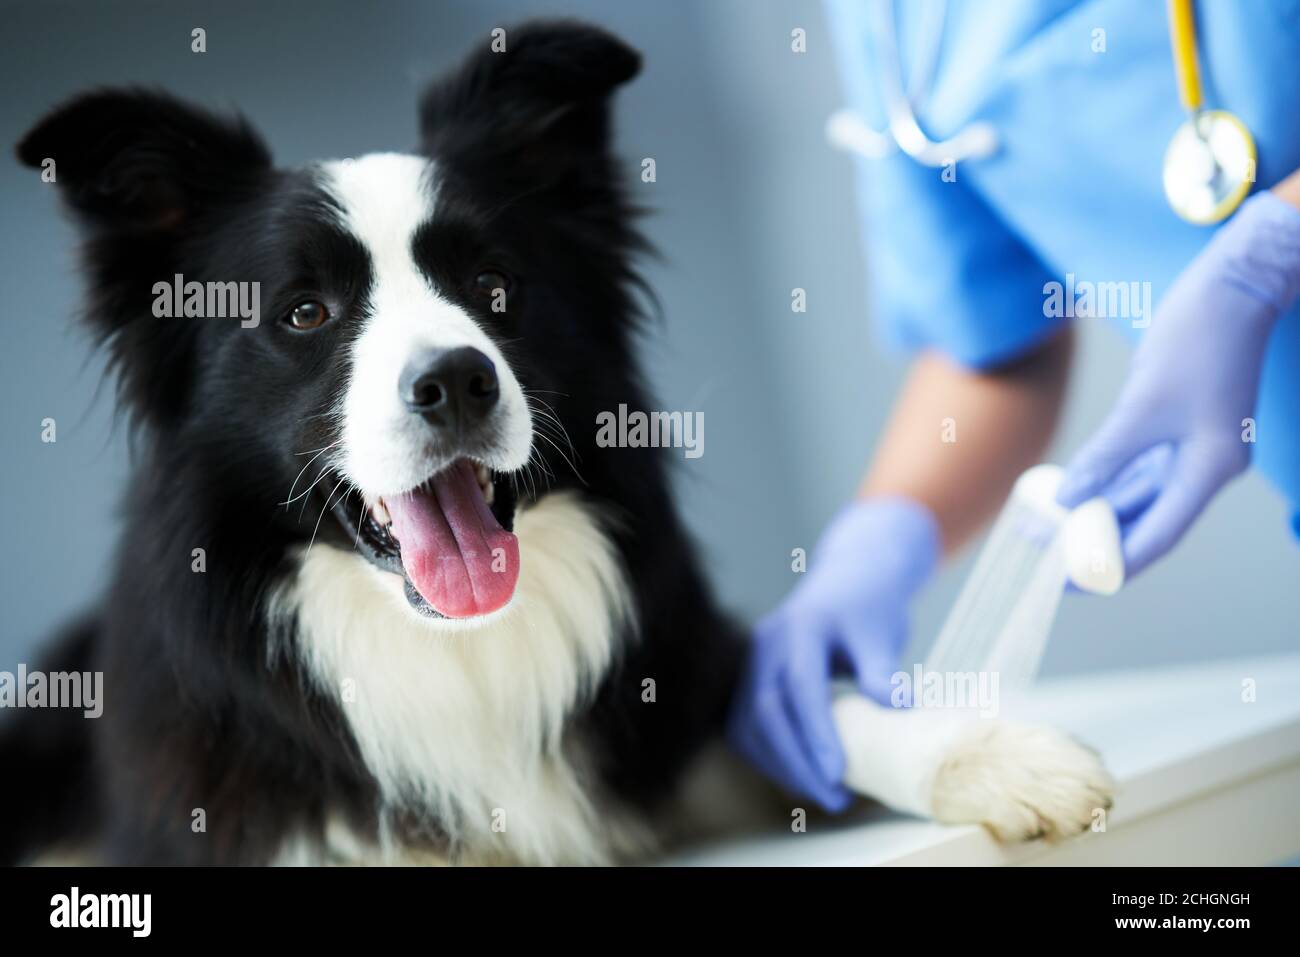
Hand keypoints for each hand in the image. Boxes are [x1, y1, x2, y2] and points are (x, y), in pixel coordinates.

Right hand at [727, 498, 938, 810]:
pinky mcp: (750, 677)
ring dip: (781, 764)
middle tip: (834, 798)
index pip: (801, 685)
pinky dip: (768, 754)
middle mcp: (767, 642)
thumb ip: (882, 670)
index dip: (816, 732)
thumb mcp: (880, 632)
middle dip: (797, 761)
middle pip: (767, 710)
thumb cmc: (869, 606)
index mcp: (800, 626)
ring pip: (751, 723)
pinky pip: (746, 724)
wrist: (849, 577)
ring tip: (821, 793)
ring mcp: (753, 659)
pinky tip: (797, 774)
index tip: (838, 774)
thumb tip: (898, 710)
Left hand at [1058, 191, 1299, 577]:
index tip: (1064, 581)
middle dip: (1091, 540)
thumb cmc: (1198, 337)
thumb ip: (1107, 457)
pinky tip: (1067, 492)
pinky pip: (1135, 468)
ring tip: (1041, 528)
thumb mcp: (1144, 403)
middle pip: (1144, 522)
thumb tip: (1067, 501)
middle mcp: (1205, 467)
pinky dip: (1102, 481)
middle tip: (1040, 555)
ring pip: (1136, 496)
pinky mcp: (1177, 425)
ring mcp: (1193, 447)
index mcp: (1210, 470)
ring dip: (1092, 512)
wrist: (1234, 285)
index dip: (1109, 564)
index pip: (1154, 539)